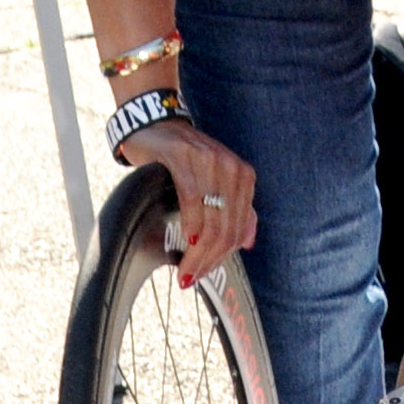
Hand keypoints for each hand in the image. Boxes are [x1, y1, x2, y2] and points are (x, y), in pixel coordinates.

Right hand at [134, 113, 253, 286]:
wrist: (156, 125)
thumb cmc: (184, 160)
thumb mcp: (215, 183)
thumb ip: (236, 209)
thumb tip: (248, 242)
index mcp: (243, 177)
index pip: (237, 230)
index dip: (222, 258)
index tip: (204, 274)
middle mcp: (231, 168)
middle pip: (225, 228)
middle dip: (209, 260)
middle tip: (191, 277)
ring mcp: (209, 161)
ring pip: (211, 220)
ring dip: (197, 252)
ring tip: (185, 270)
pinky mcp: (184, 156)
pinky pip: (192, 199)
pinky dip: (190, 224)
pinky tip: (186, 241)